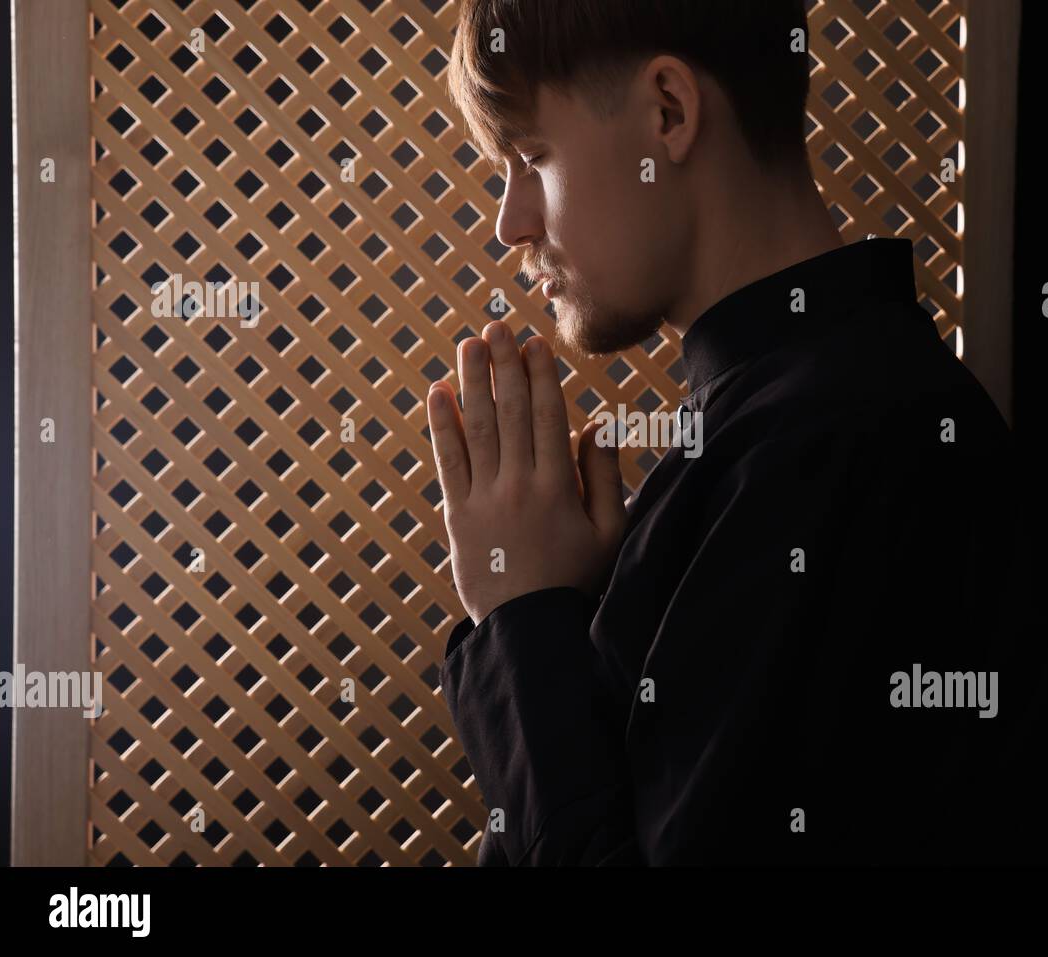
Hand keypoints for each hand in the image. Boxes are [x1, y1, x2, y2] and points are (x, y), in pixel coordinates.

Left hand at [425, 320, 626, 624]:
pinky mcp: (458, 515)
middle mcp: (519, 484)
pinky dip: (442, 425)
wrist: (529, 630)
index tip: (534, 344)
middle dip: (503, 366)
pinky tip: (439, 393)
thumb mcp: (608, 532)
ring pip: (477, 427)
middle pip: (509, 412)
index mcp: (558, 486)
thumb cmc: (577, 581)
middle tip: (497, 327)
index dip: (539, 376)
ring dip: (472, 382)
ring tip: (469, 345)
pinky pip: (448, 460)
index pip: (546, 416)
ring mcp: (484, 498)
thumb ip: (603, 476)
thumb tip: (596, 424)